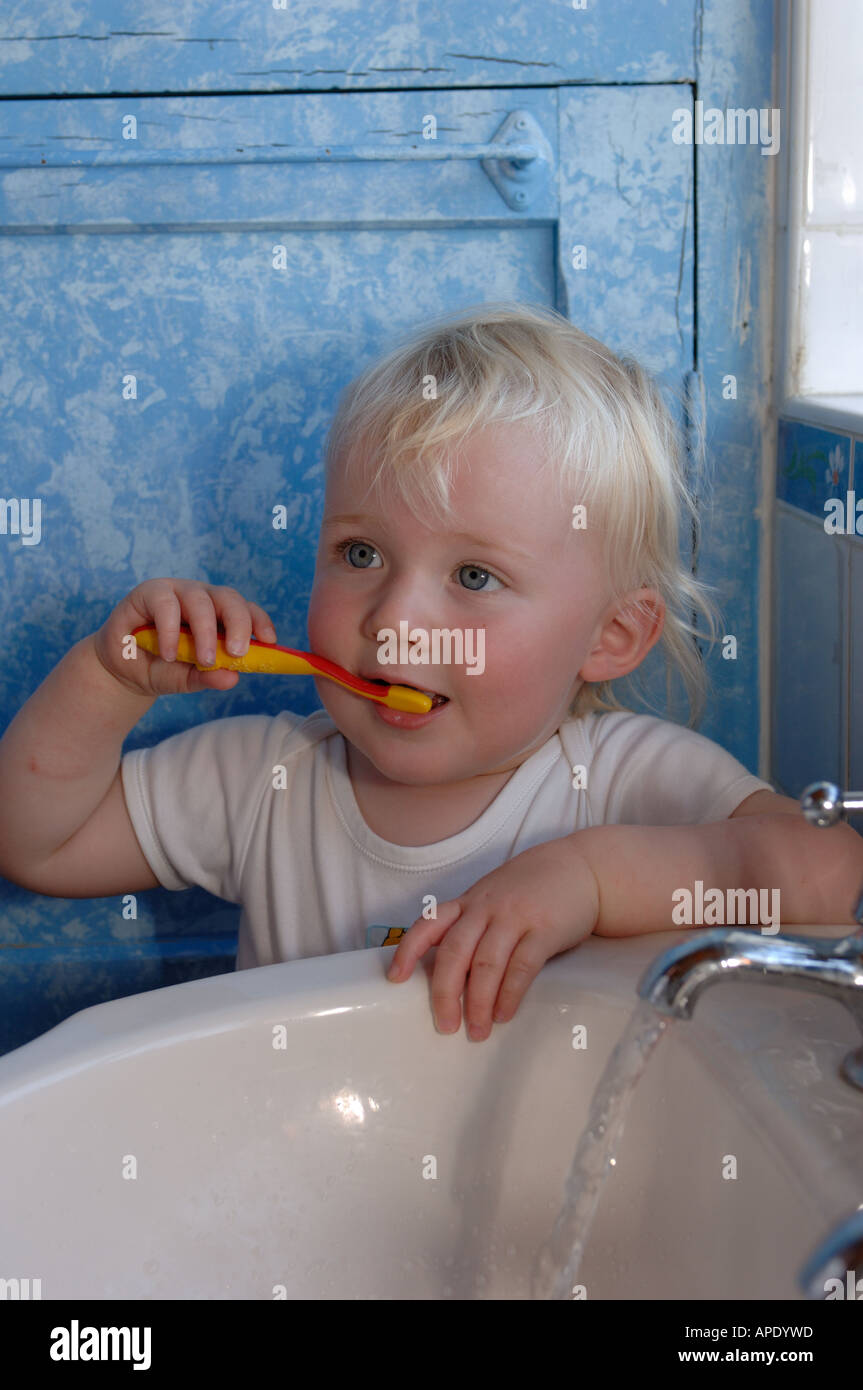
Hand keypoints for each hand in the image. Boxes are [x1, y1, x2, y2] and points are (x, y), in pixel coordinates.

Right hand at [92, 577, 277, 697]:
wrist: (122, 670)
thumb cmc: (162, 668)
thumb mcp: (189, 678)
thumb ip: (209, 677)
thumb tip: (232, 678)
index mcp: (218, 614)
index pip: (246, 610)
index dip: (259, 621)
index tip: (269, 642)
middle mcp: (201, 598)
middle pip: (228, 598)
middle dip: (238, 624)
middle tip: (238, 652)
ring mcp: (175, 592)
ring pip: (199, 600)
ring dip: (205, 631)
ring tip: (203, 660)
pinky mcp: (148, 593)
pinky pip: (165, 604)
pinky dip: (170, 630)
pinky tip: (167, 653)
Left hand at [386, 836, 599, 1038]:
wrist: (582, 867)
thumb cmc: (532, 888)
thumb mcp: (494, 897)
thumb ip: (473, 925)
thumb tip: (449, 973)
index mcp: (469, 902)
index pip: (429, 924)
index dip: (408, 951)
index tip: (395, 979)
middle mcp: (486, 908)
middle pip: (454, 952)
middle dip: (444, 992)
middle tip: (445, 1025)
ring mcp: (516, 917)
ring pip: (486, 963)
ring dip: (478, 1002)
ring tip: (477, 1031)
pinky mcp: (545, 929)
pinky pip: (522, 965)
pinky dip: (510, 993)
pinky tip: (504, 1014)